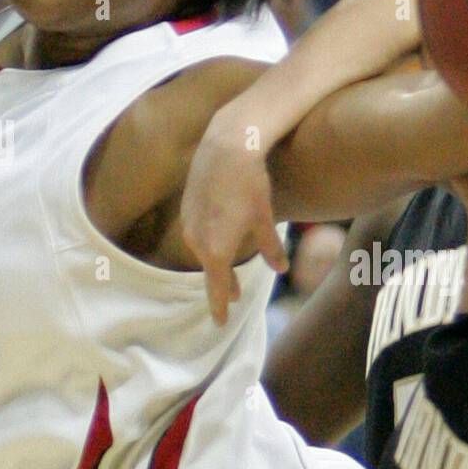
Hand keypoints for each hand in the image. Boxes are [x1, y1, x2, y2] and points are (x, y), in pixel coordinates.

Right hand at [180, 116, 289, 325]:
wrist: (226, 146)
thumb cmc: (250, 184)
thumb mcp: (265, 219)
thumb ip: (271, 248)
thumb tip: (281, 269)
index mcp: (216, 250)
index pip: (216, 289)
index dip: (220, 306)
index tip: (221, 322)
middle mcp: (197, 240)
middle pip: (211, 269)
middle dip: (222, 283)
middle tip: (234, 296)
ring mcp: (189, 222)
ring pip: (204, 250)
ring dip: (216, 261)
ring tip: (227, 269)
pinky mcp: (186, 206)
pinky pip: (199, 232)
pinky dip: (210, 240)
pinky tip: (221, 235)